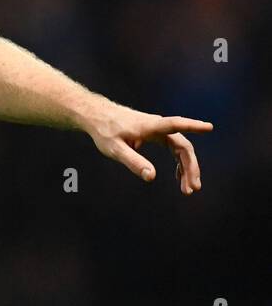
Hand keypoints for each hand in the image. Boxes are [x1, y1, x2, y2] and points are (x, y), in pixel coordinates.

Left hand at [83, 102, 212, 194]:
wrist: (96, 116)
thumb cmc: (104, 130)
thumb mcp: (115, 149)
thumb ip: (133, 161)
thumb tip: (152, 177)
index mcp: (150, 126)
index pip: (175, 124)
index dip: (193, 125)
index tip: (209, 127)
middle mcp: (158, 126)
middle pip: (183, 145)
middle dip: (191, 167)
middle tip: (193, 189)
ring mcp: (157, 130)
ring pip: (179, 149)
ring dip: (186, 167)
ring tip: (187, 189)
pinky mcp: (154, 134)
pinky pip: (173, 148)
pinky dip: (178, 162)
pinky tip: (178, 176)